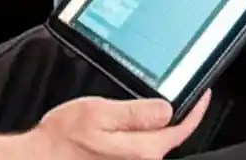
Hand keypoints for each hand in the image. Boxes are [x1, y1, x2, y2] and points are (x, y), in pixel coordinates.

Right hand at [22, 90, 210, 159]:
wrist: (42, 159)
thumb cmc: (64, 139)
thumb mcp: (99, 113)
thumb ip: (136, 113)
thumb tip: (168, 110)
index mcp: (142, 149)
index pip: (181, 129)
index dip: (196, 110)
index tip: (203, 94)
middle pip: (169, 136)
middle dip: (176, 115)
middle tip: (175, 92)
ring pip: (154, 142)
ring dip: (156, 124)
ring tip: (150, 103)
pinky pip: (140, 148)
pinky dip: (142, 132)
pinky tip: (130, 122)